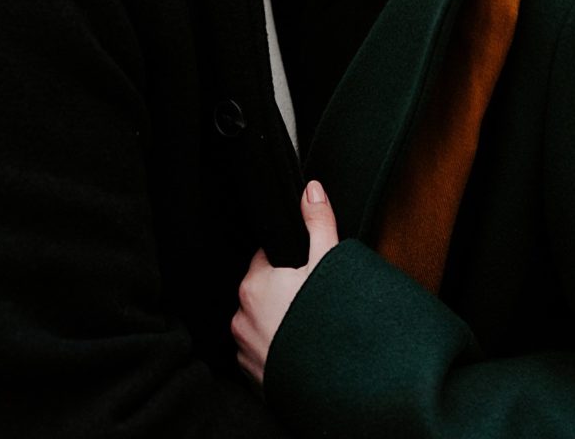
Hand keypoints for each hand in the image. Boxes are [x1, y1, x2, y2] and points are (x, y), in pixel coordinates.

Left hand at [232, 180, 338, 384]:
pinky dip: (276, 346)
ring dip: (277, 320)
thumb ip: (318, 222)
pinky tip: (299, 347)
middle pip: (262, 290)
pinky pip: (261, 349)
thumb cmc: (326, 324)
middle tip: (310, 300)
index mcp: (254, 284)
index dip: (287, 259)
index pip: (265, 257)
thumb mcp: (328, 264)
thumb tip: (310, 188)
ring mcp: (244, 348)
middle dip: (283, 291)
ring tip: (306, 326)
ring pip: (260, 321)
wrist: (333, 386)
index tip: (303, 269)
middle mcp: (240, 316)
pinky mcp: (252, 375)